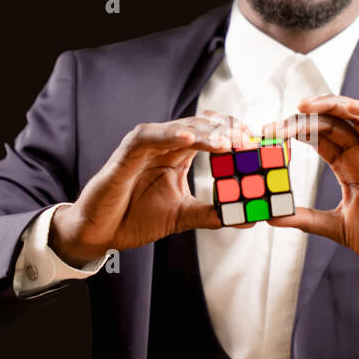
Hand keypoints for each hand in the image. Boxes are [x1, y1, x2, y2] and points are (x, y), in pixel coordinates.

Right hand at [49, 110, 256, 265]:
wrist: (101, 233)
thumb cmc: (135, 219)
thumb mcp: (183, 216)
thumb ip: (214, 214)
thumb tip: (250, 218)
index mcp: (177, 155)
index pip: (212, 135)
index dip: (235, 136)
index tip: (257, 146)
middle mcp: (164, 145)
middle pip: (201, 125)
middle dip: (227, 130)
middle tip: (249, 142)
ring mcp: (145, 145)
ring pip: (180, 127)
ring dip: (206, 132)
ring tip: (228, 142)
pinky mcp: (127, 152)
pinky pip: (150, 136)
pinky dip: (170, 134)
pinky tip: (191, 138)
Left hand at [261, 94, 358, 278]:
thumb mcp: (334, 226)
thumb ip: (305, 218)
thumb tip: (271, 216)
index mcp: (347, 166)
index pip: (316, 138)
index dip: (292, 132)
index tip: (266, 135)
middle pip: (331, 122)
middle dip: (302, 120)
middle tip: (274, 127)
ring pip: (358, 114)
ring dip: (332, 105)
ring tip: (304, 106)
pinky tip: (349, 107)